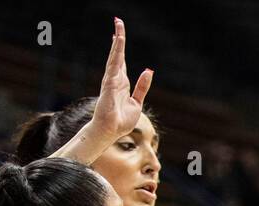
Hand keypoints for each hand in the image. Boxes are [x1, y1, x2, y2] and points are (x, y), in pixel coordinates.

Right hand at [89, 19, 153, 143]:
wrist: (111, 131)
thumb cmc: (121, 120)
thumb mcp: (137, 102)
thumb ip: (142, 87)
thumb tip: (148, 71)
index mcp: (121, 83)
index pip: (121, 61)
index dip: (120, 47)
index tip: (118, 34)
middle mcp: (115, 79)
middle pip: (117, 54)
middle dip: (118, 38)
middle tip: (118, 21)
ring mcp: (111, 80)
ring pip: (115, 56)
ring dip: (118, 41)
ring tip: (119, 25)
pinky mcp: (109, 83)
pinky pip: (114, 64)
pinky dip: (116, 52)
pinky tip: (118, 41)